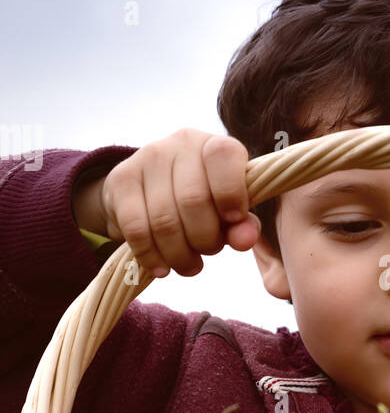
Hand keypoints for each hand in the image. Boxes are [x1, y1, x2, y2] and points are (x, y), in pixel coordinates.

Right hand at [77, 128, 261, 278]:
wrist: (148, 190)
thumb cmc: (203, 201)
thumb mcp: (228, 211)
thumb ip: (243, 224)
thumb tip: (246, 240)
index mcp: (213, 145)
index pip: (223, 156)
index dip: (231, 193)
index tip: (233, 221)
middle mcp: (179, 144)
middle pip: (193, 199)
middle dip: (206, 238)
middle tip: (208, 250)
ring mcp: (146, 158)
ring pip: (164, 219)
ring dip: (180, 254)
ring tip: (189, 265)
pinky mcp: (120, 180)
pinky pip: (136, 228)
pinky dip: (151, 256)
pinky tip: (161, 268)